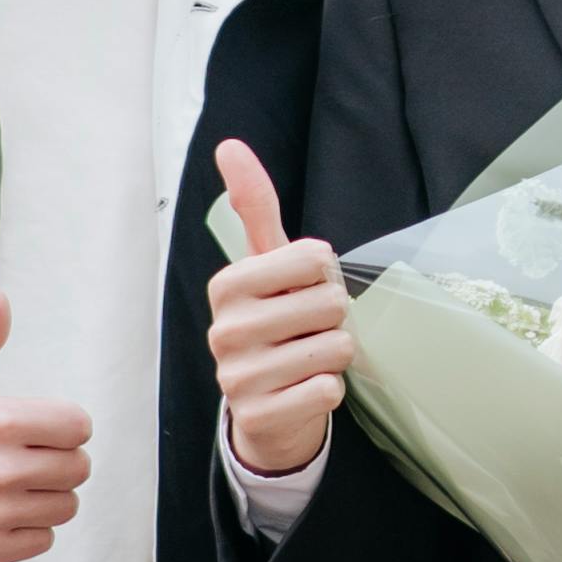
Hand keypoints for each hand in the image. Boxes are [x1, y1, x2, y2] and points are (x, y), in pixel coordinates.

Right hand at [0, 292, 91, 561]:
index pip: (78, 426)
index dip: (63, 425)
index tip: (38, 428)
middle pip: (78, 468)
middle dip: (58, 460)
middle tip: (26, 457)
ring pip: (65, 506)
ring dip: (46, 496)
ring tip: (11, 485)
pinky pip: (43, 540)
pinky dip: (29, 530)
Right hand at [209, 140, 353, 477]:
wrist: (266, 406)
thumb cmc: (274, 323)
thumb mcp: (265, 264)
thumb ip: (254, 206)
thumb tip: (229, 145)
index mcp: (227, 285)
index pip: (316, 258)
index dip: (325, 276)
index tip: (301, 290)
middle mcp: (225, 329)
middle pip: (332, 303)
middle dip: (333, 317)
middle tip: (307, 330)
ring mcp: (237, 377)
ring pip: (336, 347)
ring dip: (335, 354)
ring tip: (307, 358)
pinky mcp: (260, 416)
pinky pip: (329, 390)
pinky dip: (330, 390)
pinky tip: (304, 389)